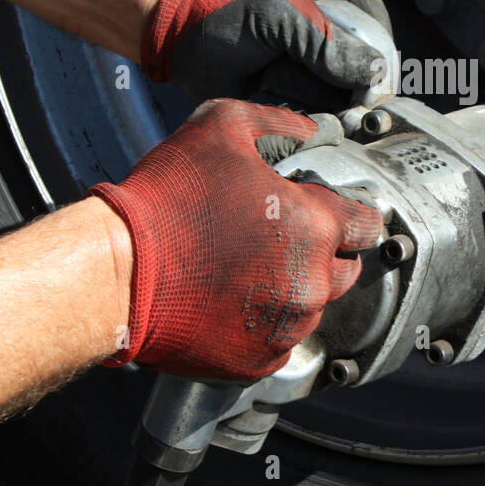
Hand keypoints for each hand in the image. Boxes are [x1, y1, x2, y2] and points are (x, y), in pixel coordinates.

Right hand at [88, 99, 381, 380]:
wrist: (117, 273)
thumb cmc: (167, 201)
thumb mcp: (222, 127)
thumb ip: (277, 122)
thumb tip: (310, 129)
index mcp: (315, 228)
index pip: (367, 224)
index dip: (351, 213)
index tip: (332, 212)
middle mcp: (312, 284)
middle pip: (344, 270)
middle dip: (322, 253)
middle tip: (277, 238)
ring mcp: (287, 328)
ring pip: (310, 307)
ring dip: (289, 289)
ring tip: (242, 268)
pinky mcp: (258, 362)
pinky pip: (277, 342)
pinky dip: (261, 325)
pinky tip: (228, 300)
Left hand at [141, 0, 392, 104]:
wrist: (180, 31)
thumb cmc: (227, 5)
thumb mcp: (282, 14)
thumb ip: (329, 46)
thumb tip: (374, 76)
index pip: (381, 36)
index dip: (373, 64)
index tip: (360, 86)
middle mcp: (339, 30)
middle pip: (362, 77)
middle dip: (323, 82)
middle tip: (283, 66)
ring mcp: (319, 65)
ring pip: (337, 102)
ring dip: (296, 93)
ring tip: (265, 73)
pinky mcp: (300, 92)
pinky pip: (312, 116)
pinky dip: (284, 108)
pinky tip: (261, 90)